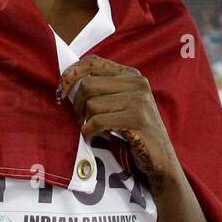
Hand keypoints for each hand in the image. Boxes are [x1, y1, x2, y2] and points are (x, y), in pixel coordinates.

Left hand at [58, 55, 178, 184]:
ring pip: (92, 104)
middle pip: (88, 85)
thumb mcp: (120, 104)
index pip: (93, 62)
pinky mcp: (137, 119)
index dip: (71, 73)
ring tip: (93, 129)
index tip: (61, 90)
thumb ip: (102, 90)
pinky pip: (98, 121)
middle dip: (77, 105)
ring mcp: (139, 100)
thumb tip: (67, 83)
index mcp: (131, 75)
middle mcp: (137, 83)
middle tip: (79, 120)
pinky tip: (93, 136)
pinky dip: (89, 131)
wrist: (160, 159)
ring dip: (85, 121)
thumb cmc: (133, 132)